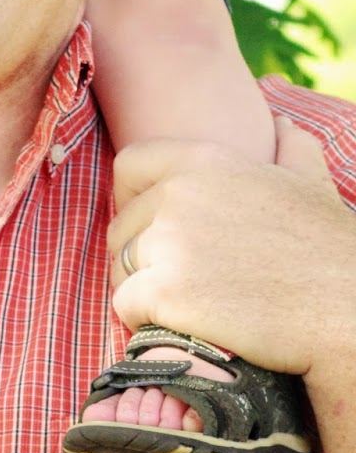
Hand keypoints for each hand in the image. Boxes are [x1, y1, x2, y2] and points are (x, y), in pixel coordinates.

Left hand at [108, 118, 355, 381]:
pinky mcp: (166, 293)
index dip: (130, 198)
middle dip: (139, 254)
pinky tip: (174, 328)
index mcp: (203, 161)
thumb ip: (290, 147)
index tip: (148, 226)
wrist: (345, 312)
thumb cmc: (331, 250)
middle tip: (172, 281)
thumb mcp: (310, 182)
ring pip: (120, 267)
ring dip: (140, 289)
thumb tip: (281, 124)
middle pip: (122, 225)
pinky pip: (125, 305)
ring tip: (176, 307)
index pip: (128, 166)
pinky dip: (142, 321)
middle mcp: (177, 194)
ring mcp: (169, 243)